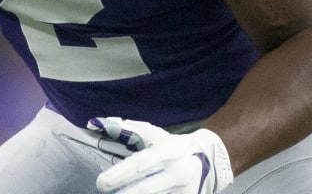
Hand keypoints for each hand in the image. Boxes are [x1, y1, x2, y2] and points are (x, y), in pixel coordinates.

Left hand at [88, 117, 232, 193]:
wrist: (209, 159)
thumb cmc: (172, 146)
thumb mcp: (156, 134)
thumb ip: (131, 129)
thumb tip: (103, 123)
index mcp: (171, 150)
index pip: (146, 160)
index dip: (126, 171)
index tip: (107, 179)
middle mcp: (178, 171)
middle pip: (147, 187)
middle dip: (124, 191)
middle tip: (102, 187)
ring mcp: (184, 190)